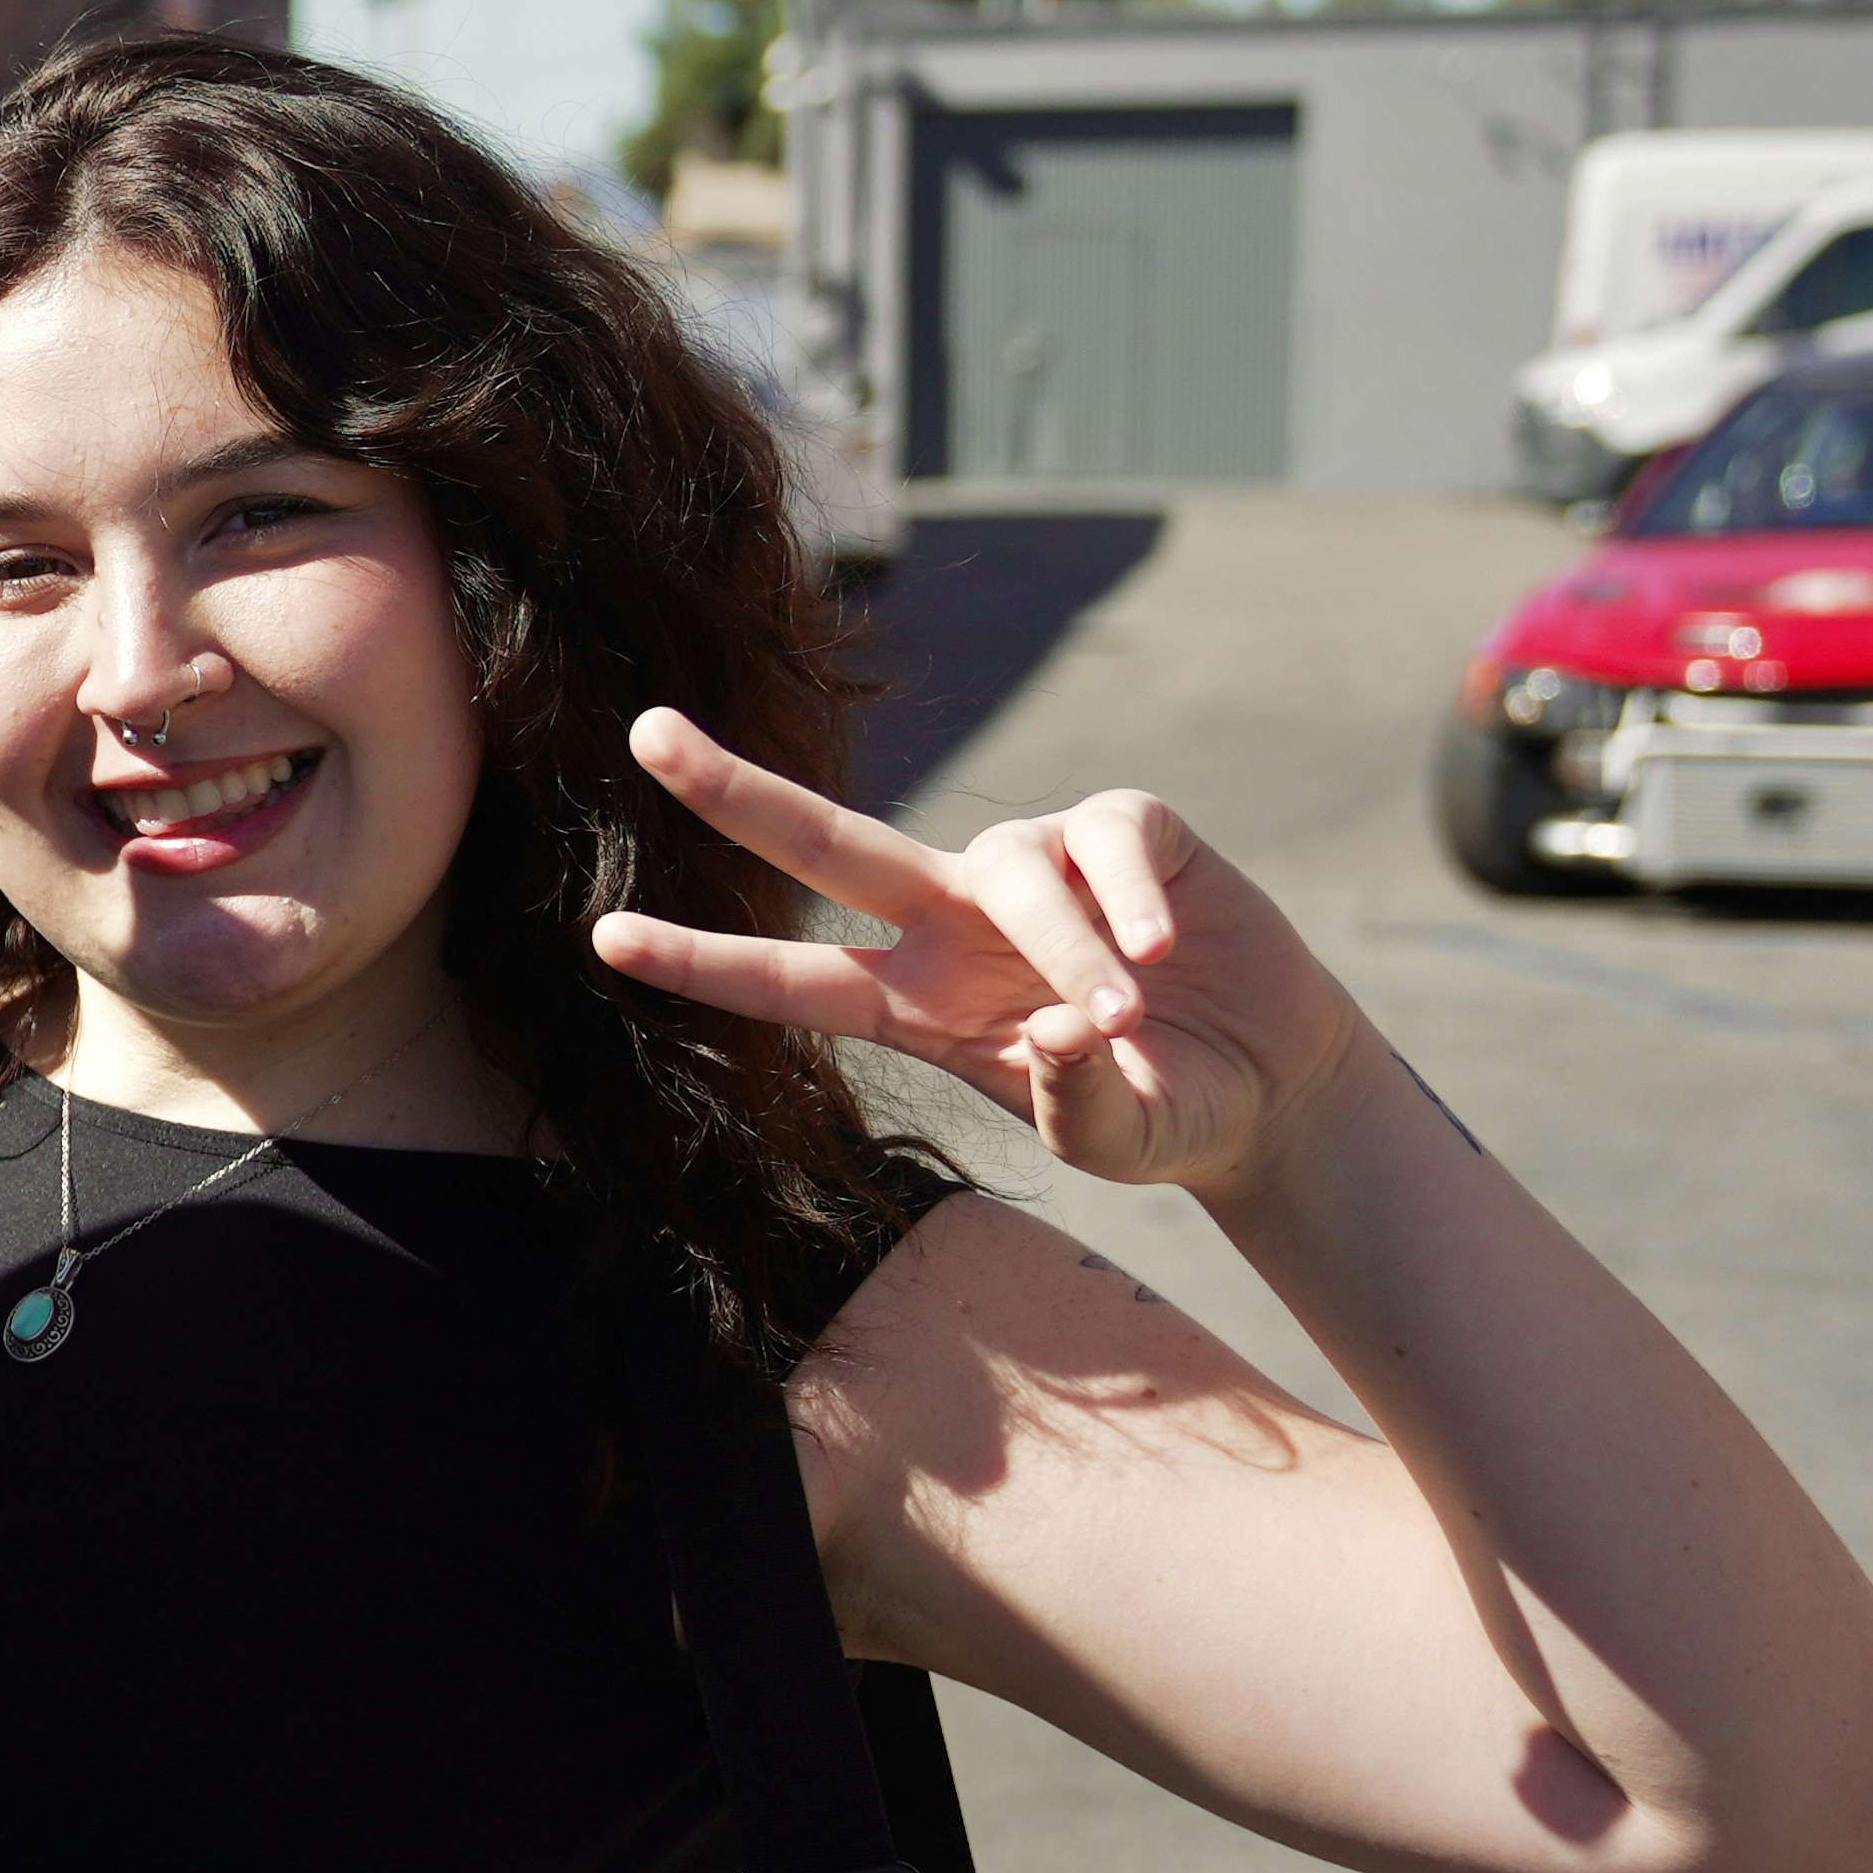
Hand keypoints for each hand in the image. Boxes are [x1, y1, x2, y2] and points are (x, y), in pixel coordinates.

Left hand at [589, 709, 1367, 1197]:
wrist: (1268, 1083)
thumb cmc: (1162, 1110)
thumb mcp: (1115, 1138)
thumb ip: (1076, 1105)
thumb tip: (1055, 1034)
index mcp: (919, 1002)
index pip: (791, 978)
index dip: (704, 960)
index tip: (604, 940)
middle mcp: (951, 920)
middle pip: (824, 841)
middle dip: (733, 789)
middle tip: (644, 734)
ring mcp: (1033, 867)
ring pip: (1009, 869)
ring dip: (1070, 948)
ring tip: (1127, 1015)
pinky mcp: (1123, 829)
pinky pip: (1104, 839)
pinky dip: (1128, 899)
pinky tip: (1166, 949)